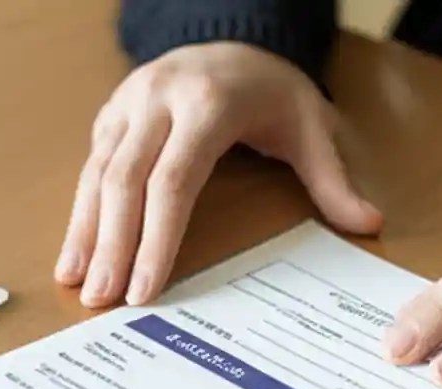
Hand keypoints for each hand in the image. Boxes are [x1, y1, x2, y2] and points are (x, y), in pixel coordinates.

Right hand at [56, 42, 381, 307]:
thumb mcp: (310, 125)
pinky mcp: (110, 114)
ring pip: (97, 173)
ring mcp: (128, 104)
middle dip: (112, 244)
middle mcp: (158, 99)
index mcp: (208, 103)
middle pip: (126, 180)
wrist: (232, 36)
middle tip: (103, 300)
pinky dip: (80, 213)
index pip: (174, 179)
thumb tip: (367, 224)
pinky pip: (89, 167)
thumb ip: (331, 178)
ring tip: (76, 284)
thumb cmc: (270, 89)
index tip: (145, 288)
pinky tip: (73, 255)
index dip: (157, 237)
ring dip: (85, 232)